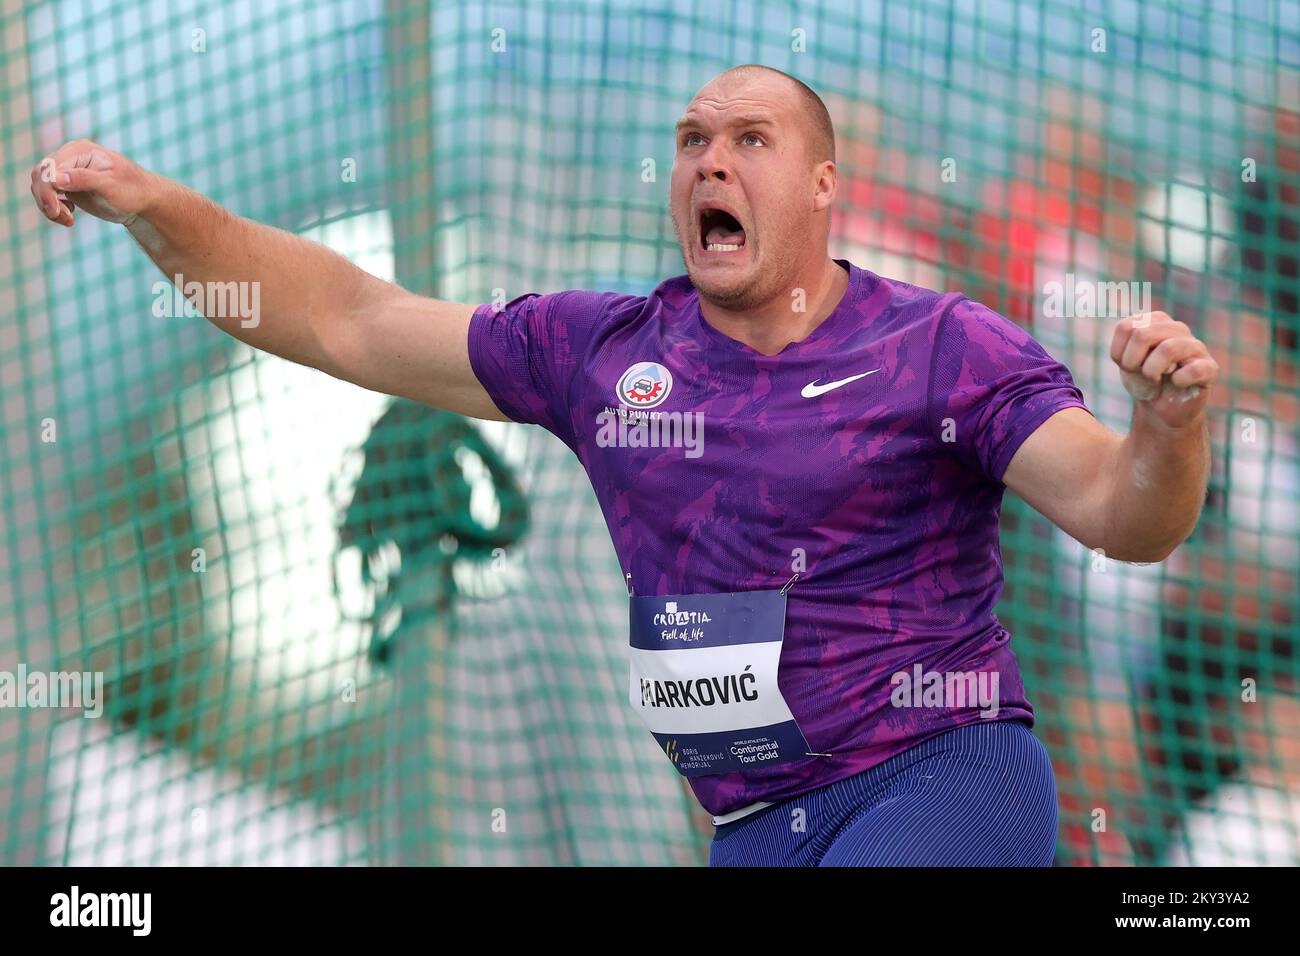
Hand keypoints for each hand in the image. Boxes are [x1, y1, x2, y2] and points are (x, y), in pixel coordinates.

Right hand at [29, 139, 162, 227]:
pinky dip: (53, 208)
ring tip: (68, 219)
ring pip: (41, 186)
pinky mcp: (68, 185)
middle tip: (62, 217)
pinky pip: (49, 195)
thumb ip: (84, 179)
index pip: (50, 167)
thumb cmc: (133, 190)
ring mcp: (68, 170)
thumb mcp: (111, 186)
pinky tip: (69, 217)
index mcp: (80, 150)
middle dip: (46, 198)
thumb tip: (55, 178)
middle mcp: (70, 157)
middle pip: (40, 175)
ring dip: (49, 206)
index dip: (47, 189)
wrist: (144, 200)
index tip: (56, 211)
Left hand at [1110, 312, 1218, 427]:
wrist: (1161, 407)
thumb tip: (1140, 333)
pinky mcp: (1210, 367)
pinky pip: (1193, 369)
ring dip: (1151, 372)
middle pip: (1142, 335)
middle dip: (1132, 363)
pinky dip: (1179, 381)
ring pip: (1168, 349)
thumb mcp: (1125, 361)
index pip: (1126, 328)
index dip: (1119, 354)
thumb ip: (1127, 342)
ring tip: (1155, 379)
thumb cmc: (1143, 379)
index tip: (1127, 366)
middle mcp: (1177, 328)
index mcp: (1155, 321)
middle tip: (1140, 375)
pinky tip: (1177, 383)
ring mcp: (1196, 346)